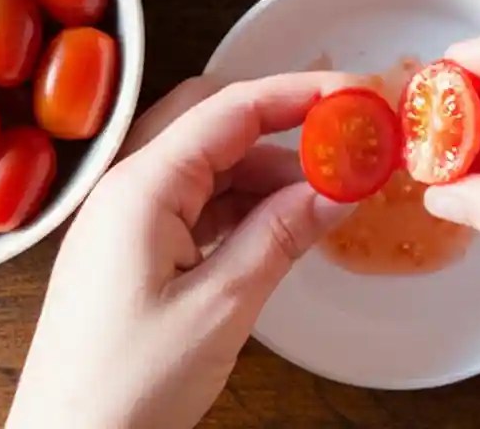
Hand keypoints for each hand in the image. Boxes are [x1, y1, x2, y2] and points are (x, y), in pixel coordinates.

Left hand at [7, 73, 359, 428]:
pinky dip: (244, 204)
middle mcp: (127, 189)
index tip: (353, 93)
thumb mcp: (222, 306)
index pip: (229, 109)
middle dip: (283, 123)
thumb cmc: (127, 386)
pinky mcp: (133, 251)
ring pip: (209, 165)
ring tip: (328, 191)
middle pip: (215, 123)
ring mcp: (126, 219)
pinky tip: (284, 222)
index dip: (297, 93)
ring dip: (268, 169)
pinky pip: (196, 203)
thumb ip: (281, 235)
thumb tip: (339, 187)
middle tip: (343, 136)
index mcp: (140, 188)